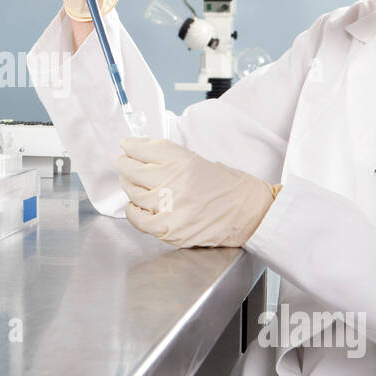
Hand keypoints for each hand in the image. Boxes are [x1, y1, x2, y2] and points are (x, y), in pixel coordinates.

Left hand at [114, 137, 281, 247]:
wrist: (253, 213)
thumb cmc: (230, 187)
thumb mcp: (200, 161)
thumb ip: (170, 158)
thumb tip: (140, 153)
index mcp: (183, 161)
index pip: (144, 149)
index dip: (131, 147)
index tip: (126, 146)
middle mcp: (175, 181)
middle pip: (134, 170)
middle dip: (125, 165)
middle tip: (122, 163)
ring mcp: (171, 207)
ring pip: (134, 193)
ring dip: (129, 187)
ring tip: (129, 182)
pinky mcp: (172, 229)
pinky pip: (140, 220)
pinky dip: (133, 212)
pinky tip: (134, 206)